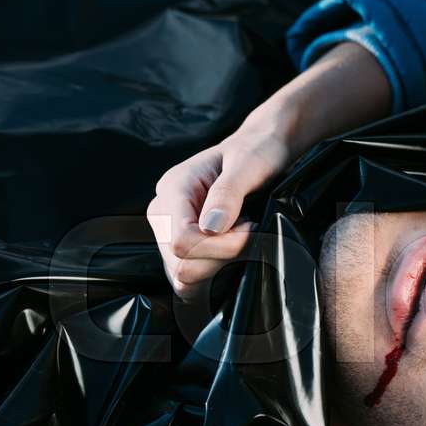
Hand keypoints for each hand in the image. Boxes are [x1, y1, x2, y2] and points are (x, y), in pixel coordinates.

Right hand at [146, 41, 388, 300]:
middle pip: (180, 264)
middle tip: (248, 233)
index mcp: (173, 188)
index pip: (182, 241)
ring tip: (240, 240)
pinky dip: (213, 274)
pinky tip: (233, 253)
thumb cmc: (257, 150)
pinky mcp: (183, 245)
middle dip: (221, 259)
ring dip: (218, 267)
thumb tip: (211, 228)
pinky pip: (188, 277)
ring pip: (182, 277)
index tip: (250, 227)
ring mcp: (169, 231)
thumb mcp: (248, 164)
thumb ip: (228, 193)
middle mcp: (163, 212)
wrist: (262, 148)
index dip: (221, 246)